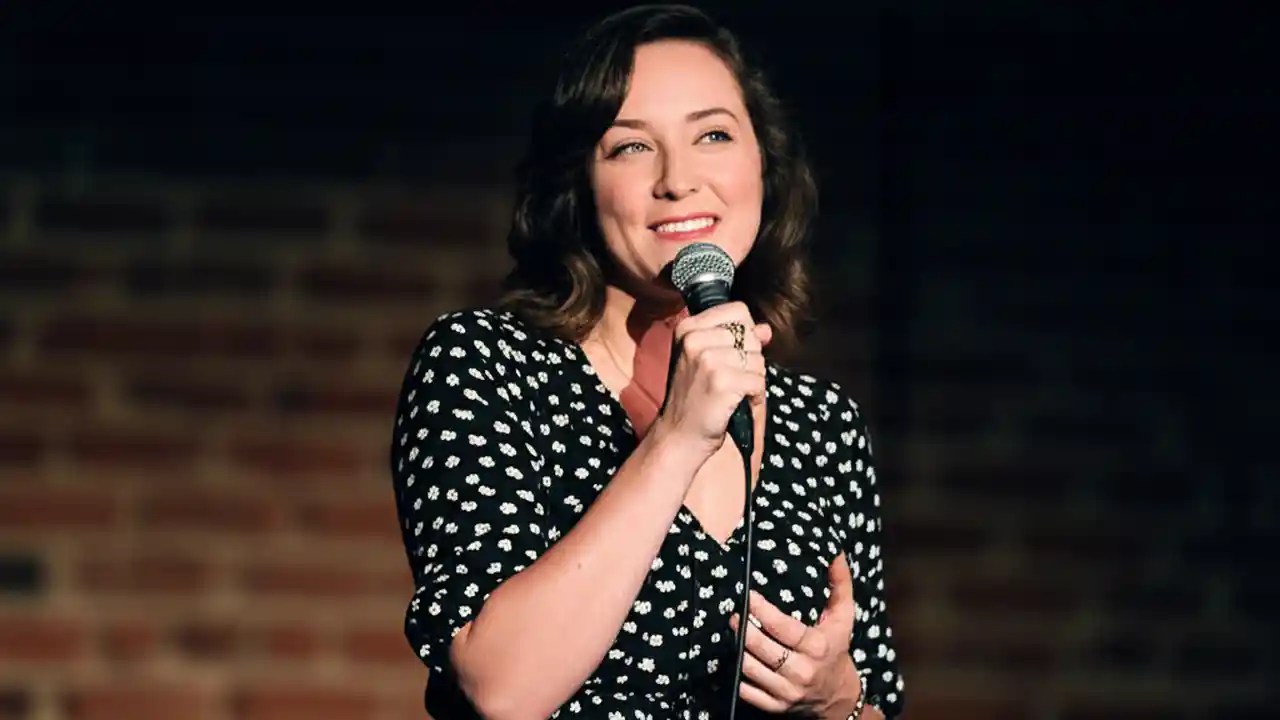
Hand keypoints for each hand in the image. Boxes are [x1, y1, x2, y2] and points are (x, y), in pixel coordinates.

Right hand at [652, 301, 771, 457]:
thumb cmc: (693, 396)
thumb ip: (737, 339)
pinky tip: (738, 403)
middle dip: (750, 360)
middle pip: (751, 337)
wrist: (679, 434)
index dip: (745, 333)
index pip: (738, 311)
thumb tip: (766, 330)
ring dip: (753, 379)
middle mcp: (695, 339)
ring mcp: (708, 360)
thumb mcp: (706, 359)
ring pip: (758, 359)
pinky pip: (759, 380)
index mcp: (688, 327)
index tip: (732, 354)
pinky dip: (755, 395)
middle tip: (730, 379)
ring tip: (733, 392)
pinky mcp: (722, 381)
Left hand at [728, 552, 860, 716]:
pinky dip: (737, 674)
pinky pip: (747, 690)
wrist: (838, 698)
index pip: (782, 627)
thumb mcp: (843, 616)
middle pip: (761, 647)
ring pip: (750, 668)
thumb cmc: (836, 648)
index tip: (748, 596)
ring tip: (733, 632)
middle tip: (733, 613)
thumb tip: (834, 551)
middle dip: (743, 628)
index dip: (761, 610)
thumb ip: (840, 583)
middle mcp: (802, 671)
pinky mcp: (775, 707)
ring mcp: (787, 691)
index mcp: (817, 647)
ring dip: (737, 649)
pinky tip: (734, 657)